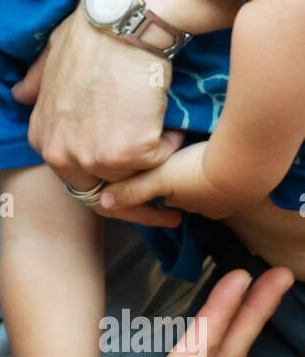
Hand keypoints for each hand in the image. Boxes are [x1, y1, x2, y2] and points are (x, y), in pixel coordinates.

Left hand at [13, 6, 184, 227]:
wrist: (122, 20)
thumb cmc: (91, 33)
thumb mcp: (50, 58)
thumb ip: (36, 83)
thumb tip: (20, 94)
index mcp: (42, 140)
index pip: (77, 180)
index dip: (106, 175)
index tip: (128, 172)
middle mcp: (62, 156)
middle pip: (106, 188)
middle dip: (133, 188)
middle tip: (158, 181)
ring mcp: (95, 157)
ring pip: (135, 175)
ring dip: (153, 154)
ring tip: (159, 122)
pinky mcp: (131, 152)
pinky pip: (159, 161)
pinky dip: (171, 142)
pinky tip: (166, 114)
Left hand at [100, 142, 260, 219]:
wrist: (245, 163)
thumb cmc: (196, 171)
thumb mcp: (159, 179)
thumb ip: (132, 189)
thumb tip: (103, 202)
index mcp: (187, 206)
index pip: (167, 198)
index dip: (159, 183)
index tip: (157, 167)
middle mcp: (212, 207)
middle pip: (190, 191)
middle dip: (182, 178)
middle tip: (177, 159)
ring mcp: (234, 197)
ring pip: (212, 182)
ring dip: (203, 169)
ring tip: (198, 152)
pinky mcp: (252, 182)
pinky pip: (232, 172)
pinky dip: (223, 162)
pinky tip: (221, 149)